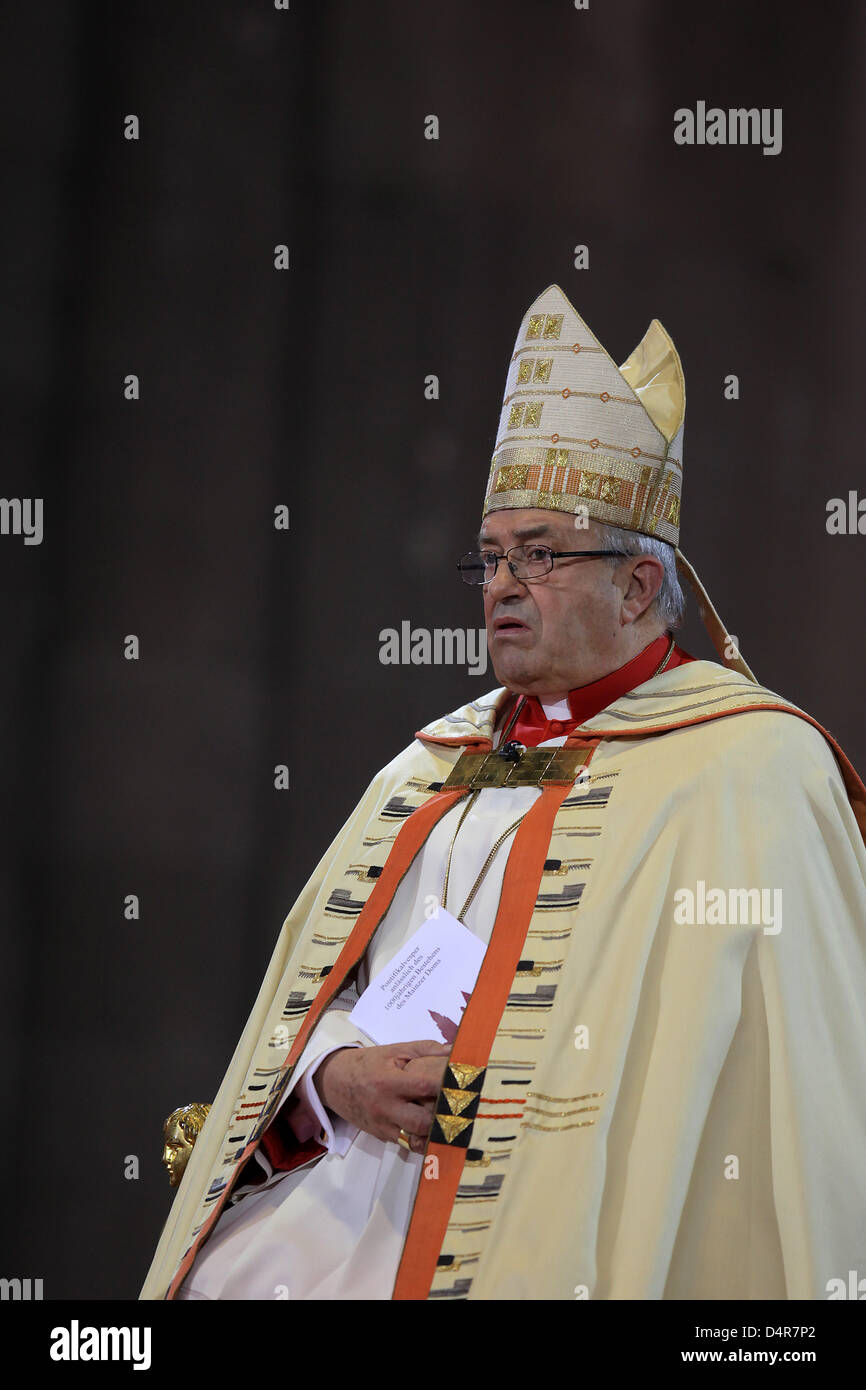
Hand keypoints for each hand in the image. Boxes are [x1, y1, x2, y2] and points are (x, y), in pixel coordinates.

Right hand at [314, 1041, 451, 1153]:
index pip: (423, 1087)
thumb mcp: (394, 1050)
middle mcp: (385, 1107)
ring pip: (416, 1139)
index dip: (445, 1087)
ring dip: (435, 1132)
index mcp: (388, 1082)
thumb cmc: (369, 1063)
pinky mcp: (382, 1136)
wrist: (334, 1083)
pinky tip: (435, 1131)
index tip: (466, 1085)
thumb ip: (425, 1049)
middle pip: (422, 1121)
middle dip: (443, 1117)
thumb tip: (454, 1049)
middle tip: (462, 1109)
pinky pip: (407, 1143)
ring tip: (452, 1123)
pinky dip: (422, 1139)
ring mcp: (383, 1125)